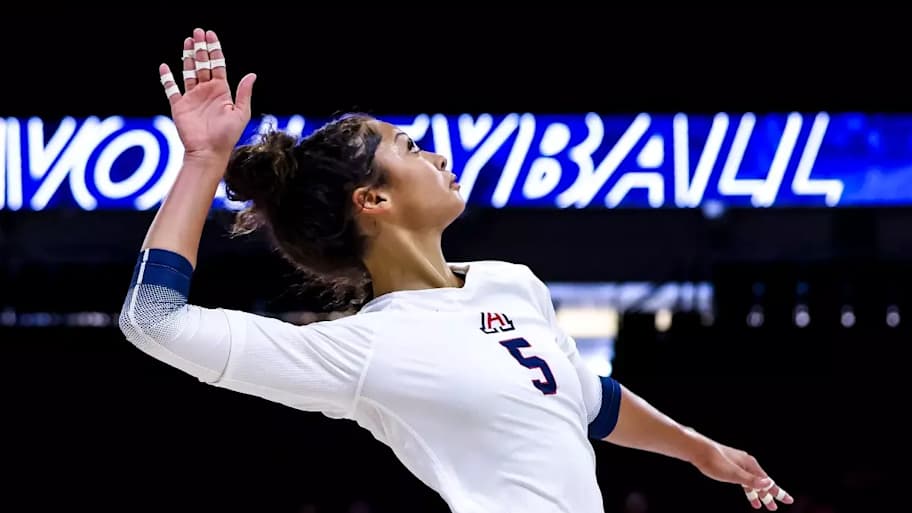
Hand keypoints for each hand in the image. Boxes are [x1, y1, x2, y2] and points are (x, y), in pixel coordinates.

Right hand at [158, 28, 255, 159]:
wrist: (209, 152)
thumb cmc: (227, 135)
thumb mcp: (240, 113)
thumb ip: (243, 93)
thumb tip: (252, 74)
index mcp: (221, 91)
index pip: (217, 65)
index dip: (214, 49)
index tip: (211, 35)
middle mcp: (206, 91)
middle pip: (202, 64)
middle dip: (200, 47)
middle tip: (197, 31)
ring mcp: (192, 97)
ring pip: (188, 71)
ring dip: (187, 57)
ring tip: (187, 41)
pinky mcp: (179, 105)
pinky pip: (171, 88)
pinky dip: (167, 78)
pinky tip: (165, 66)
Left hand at [690, 440, 793, 509]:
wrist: (697, 449)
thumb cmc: (714, 461)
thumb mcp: (733, 474)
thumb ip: (750, 480)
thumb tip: (769, 483)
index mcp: (750, 465)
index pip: (768, 482)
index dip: (778, 493)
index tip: (789, 501)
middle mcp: (746, 463)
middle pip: (761, 482)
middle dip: (768, 495)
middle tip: (774, 508)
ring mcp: (738, 463)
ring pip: (751, 481)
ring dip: (756, 493)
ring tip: (759, 505)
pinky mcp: (729, 465)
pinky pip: (743, 479)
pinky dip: (746, 487)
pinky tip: (746, 492)